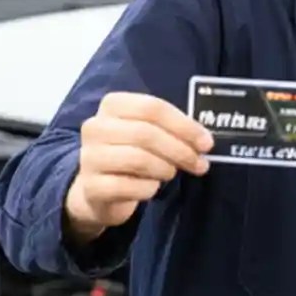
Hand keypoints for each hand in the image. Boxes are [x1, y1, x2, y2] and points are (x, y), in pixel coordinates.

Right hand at [64, 91, 213, 243]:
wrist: (98, 190)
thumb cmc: (131, 154)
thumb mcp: (148, 133)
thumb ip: (173, 130)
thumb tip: (204, 142)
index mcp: (112, 105)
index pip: (152, 107)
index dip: (184, 125)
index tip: (206, 143)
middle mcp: (96, 127)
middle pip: (145, 133)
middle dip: (179, 150)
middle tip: (199, 164)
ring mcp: (89, 157)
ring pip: (138, 159)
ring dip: (165, 168)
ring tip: (171, 173)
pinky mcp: (91, 187)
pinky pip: (128, 187)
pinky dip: (148, 188)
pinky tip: (152, 187)